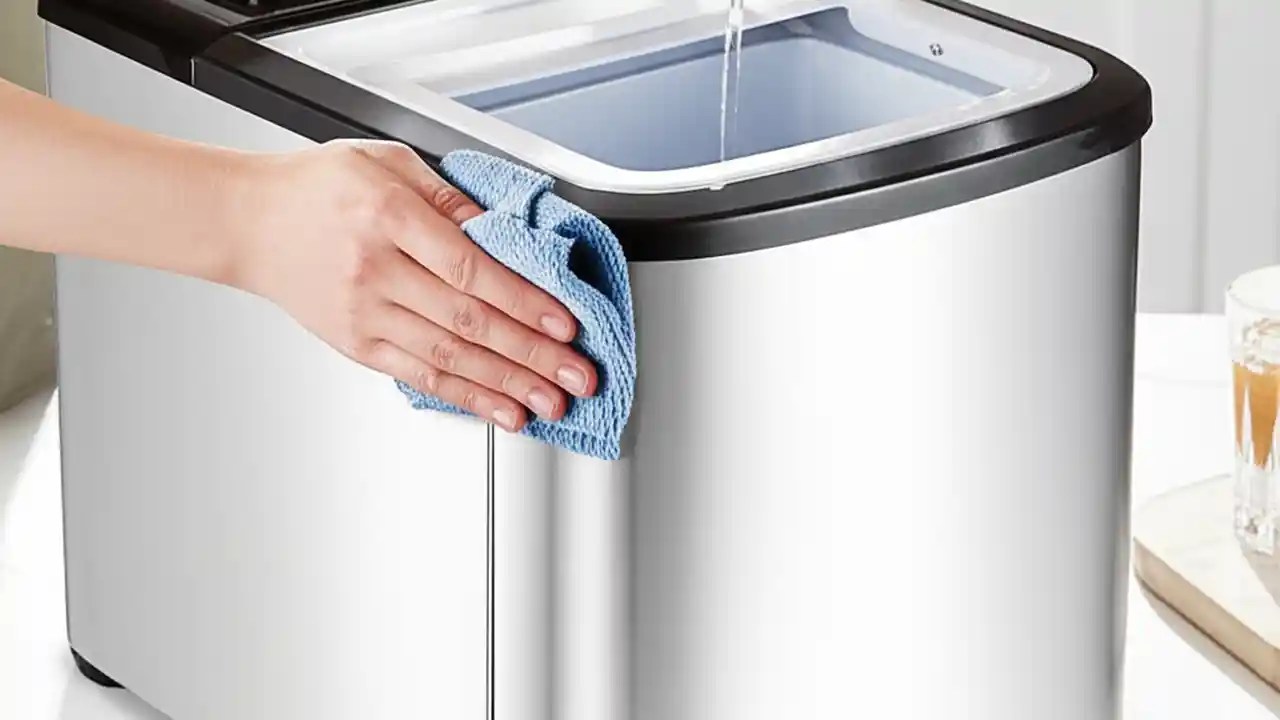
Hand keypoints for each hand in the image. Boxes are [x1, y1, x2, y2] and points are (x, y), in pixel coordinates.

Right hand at [231, 140, 597, 432]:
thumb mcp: (386, 163)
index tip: (565, 323)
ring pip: (448, 356)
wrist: (249, 222)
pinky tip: (501, 409)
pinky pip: (420, 375)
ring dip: (507, 384)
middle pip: (469, 320)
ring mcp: (364, 315)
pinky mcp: (357, 345)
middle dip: (532, 354)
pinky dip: (466, 396)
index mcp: (387, 217)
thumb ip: (449, 197)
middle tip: (577, 375)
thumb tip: (503, 233)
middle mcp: (375, 271)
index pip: (471, 269)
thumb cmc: (318, 188)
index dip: (524, 301)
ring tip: (552, 401)